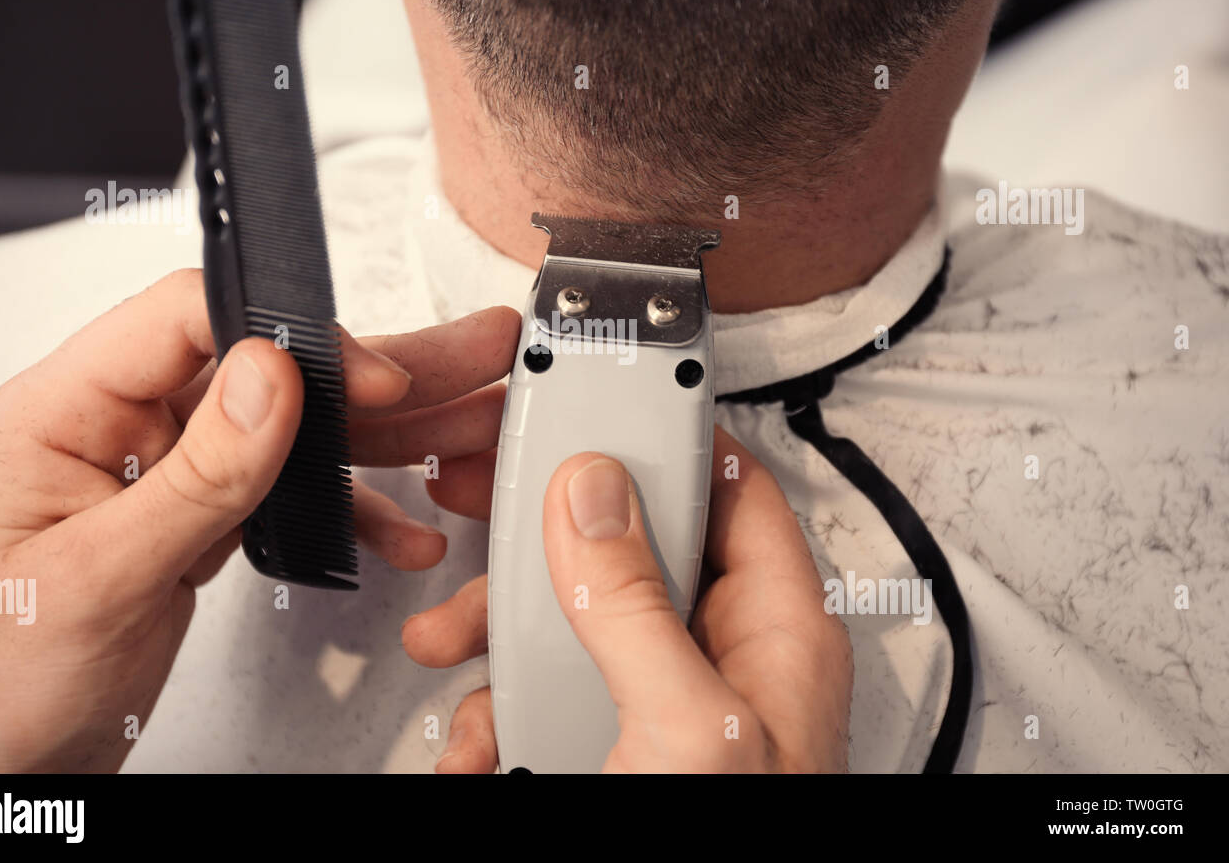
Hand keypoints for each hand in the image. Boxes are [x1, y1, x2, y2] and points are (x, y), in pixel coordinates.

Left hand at [0, 269, 518, 770]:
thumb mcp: (98, 577)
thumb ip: (193, 476)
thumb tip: (269, 379)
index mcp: (69, 410)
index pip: (188, 321)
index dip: (289, 336)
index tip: (366, 376)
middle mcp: (123, 425)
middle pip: (263, 368)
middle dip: (373, 367)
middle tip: (463, 353)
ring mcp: (166, 471)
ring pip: (293, 428)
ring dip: (384, 436)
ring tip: (463, 421)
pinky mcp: (199, 516)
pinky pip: (289, 491)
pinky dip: (350, 511)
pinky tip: (402, 528)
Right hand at [405, 426, 852, 772]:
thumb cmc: (731, 846)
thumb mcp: (681, 725)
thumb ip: (636, 602)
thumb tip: (595, 493)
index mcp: (774, 634)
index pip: (734, 493)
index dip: (669, 441)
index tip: (594, 408)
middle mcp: (723, 662)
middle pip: (632, 547)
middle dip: (545, 542)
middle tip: (482, 510)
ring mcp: (665, 710)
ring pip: (576, 623)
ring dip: (501, 635)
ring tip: (454, 648)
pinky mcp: (614, 752)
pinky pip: (549, 699)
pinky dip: (498, 716)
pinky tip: (480, 746)